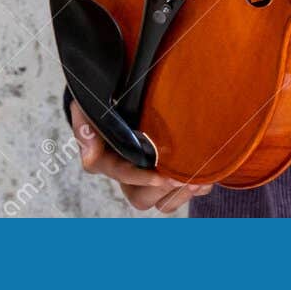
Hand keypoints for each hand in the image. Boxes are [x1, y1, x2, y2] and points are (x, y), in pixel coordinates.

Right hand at [70, 103, 212, 212]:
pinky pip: (178, 194)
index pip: (122, 175)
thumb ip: (85, 127)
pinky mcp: (167, 173)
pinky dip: (194, 189)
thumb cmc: (105, 100)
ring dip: (180, 194)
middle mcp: (128, 173)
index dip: (141, 179)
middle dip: (163, 190)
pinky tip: (205, 178)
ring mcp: (149, 175)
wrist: (124, 88)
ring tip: (198, 180)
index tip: (161, 176)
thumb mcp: (88, 107)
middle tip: (184, 177)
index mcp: (109, 159)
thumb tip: (89, 154)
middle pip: (142, 197)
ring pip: (161, 201)